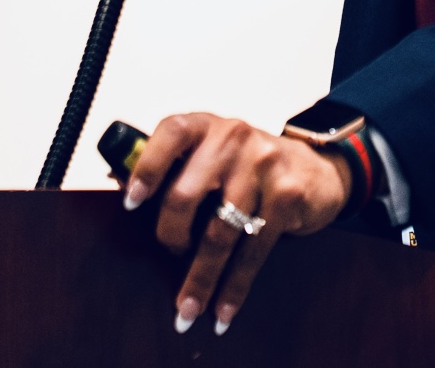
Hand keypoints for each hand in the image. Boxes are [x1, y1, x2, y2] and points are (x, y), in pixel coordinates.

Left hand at [121, 112, 351, 336]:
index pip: (170, 133)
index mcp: (206, 125)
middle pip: (186, 194)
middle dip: (170, 238)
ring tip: (188, 308)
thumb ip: (174, 166)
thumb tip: (119, 186)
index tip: (131, 203)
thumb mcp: (212, 153)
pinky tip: (224, 308)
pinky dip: (235, 286)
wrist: (314, 168)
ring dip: (201, 278)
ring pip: (219, 232)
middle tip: (169, 258)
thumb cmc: (248, 166)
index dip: (147, 168)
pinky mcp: (287, 195)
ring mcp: (263, 164)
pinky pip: (253, 250)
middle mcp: (233, 138)